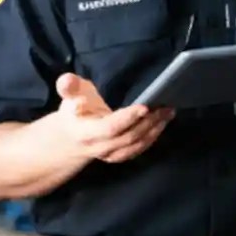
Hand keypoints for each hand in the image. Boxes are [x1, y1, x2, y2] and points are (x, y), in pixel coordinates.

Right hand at [53, 73, 174, 163]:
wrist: (69, 138)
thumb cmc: (73, 111)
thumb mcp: (69, 96)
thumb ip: (69, 87)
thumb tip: (67, 79)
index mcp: (85, 132)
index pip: (110, 127)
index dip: (127, 118)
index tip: (144, 106)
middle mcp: (98, 146)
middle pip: (128, 137)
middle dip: (149, 122)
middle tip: (165, 105)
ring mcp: (109, 154)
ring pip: (135, 145)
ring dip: (154, 130)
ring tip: (168, 112)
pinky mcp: (118, 156)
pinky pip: (137, 150)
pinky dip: (152, 137)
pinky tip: (162, 123)